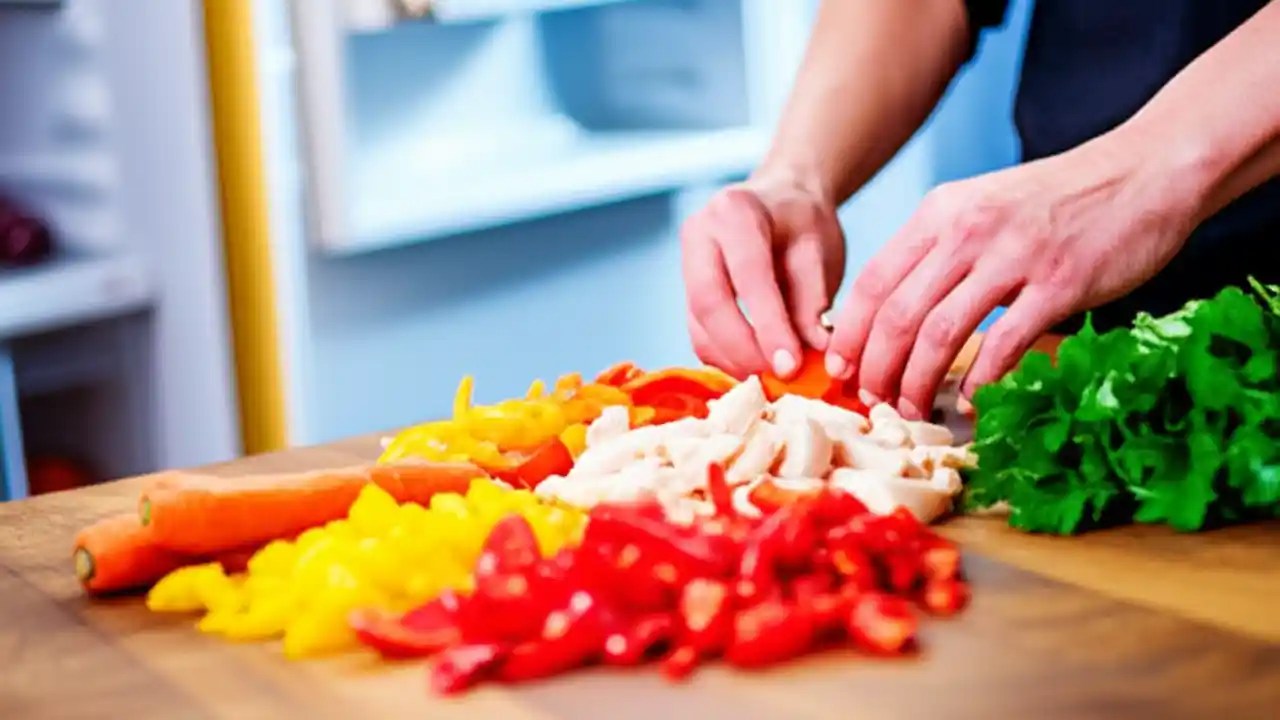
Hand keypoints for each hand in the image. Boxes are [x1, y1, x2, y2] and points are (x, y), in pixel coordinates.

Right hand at [681, 173, 845, 377]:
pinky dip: (727, 359)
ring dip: (734, 362)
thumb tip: (815, 354)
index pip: (748, 276)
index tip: (792, 365)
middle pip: (708, 304)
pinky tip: (757, 368)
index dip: (768, 325)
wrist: (781, 202)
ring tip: (773, 378)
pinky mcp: (687, 294)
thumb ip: (813, 300)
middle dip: (744, 350)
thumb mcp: (818, 250)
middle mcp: (699, 235)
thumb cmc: (802, 223)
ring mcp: (685, 266)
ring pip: (699, 327)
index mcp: (735, 212)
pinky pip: (700, 335)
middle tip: (780, 378)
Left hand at [824, 136, 1197, 418]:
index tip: (842, 369)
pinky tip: (968, 401)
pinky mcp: (1059, 283)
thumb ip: (938, 250)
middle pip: (897, 314)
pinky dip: (978, 380)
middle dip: (877, 368)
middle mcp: (967, 230)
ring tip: (912, 410)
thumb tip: (894, 312)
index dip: (850, 333)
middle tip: (872, 401)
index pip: (872, 281)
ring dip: (918, 381)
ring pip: (940, 333)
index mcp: (940, 213)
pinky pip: (1002, 342)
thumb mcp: (981, 206)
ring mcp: (1013, 256)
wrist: (1144, 171)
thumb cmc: (1059, 200)